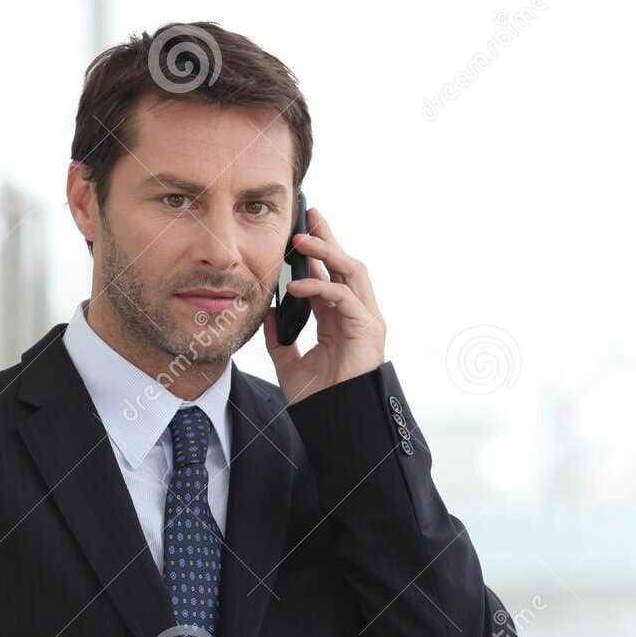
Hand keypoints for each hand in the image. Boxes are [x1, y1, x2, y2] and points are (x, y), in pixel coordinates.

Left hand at [264, 207, 385, 403]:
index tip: (301, 230)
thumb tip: (267, 313)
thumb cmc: (320, 398)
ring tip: (302, 240)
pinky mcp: (368, 328)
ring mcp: (365, 319)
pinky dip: (320, 287)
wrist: (335, 421)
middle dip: (328, 238)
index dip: (316, 253)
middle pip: (345, 264)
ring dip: (328, 252)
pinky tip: (296, 286)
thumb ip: (279, 338)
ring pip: (352, 271)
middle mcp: (355, 314)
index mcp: (338, 320)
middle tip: (309, 215)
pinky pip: (344, 296)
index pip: (329, 276)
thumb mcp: (290, 363)